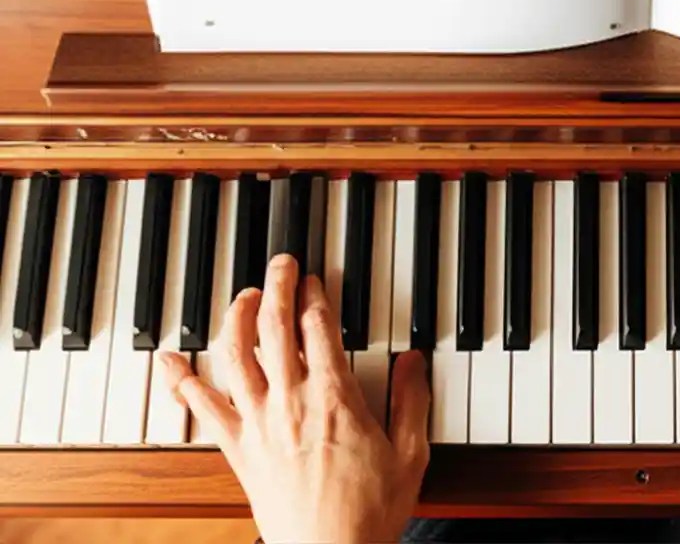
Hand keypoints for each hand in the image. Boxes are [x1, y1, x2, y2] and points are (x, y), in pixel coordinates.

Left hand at [160, 255, 431, 543]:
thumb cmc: (368, 512)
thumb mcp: (411, 453)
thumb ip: (411, 401)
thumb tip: (413, 361)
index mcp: (335, 399)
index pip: (320, 328)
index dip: (316, 296)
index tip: (316, 280)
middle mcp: (290, 402)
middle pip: (276, 327)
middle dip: (277, 286)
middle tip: (280, 264)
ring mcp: (258, 423)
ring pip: (236, 354)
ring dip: (237, 317)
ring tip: (244, 296)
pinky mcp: (237, 448)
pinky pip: (201, 406)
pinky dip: (182, 379)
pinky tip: (170, 359)